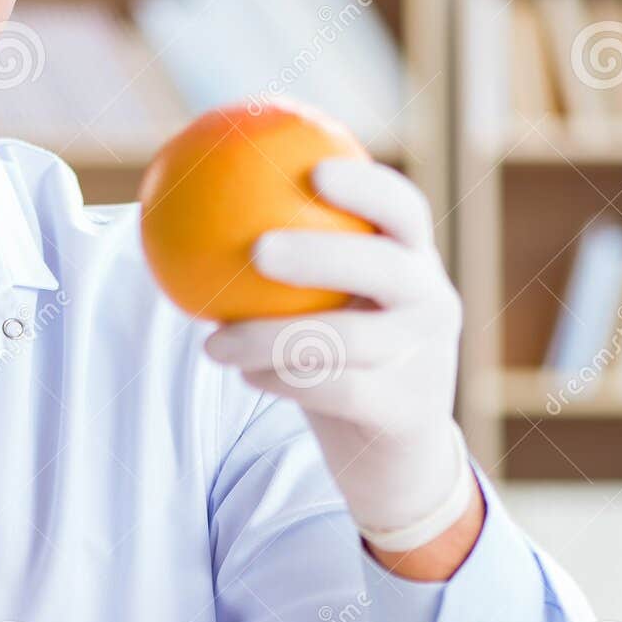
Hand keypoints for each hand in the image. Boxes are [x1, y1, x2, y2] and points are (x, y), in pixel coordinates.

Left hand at [201, 157, 474, 544]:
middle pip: (382, 266)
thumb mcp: (328, 303)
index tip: (316, 170)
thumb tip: (190, 208)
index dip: (367, 186)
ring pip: (345, 339)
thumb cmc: (341, 357)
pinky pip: (332, 390)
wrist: (394, 451)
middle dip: (321, 253)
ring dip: (267, 338)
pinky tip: (243, 374)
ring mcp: (425, 358)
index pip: (404, 210)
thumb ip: (283, 261)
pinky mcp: (405, 412)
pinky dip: (280, 380)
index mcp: (414, 262)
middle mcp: (431, 302)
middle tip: (256, 250)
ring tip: (214, 341)